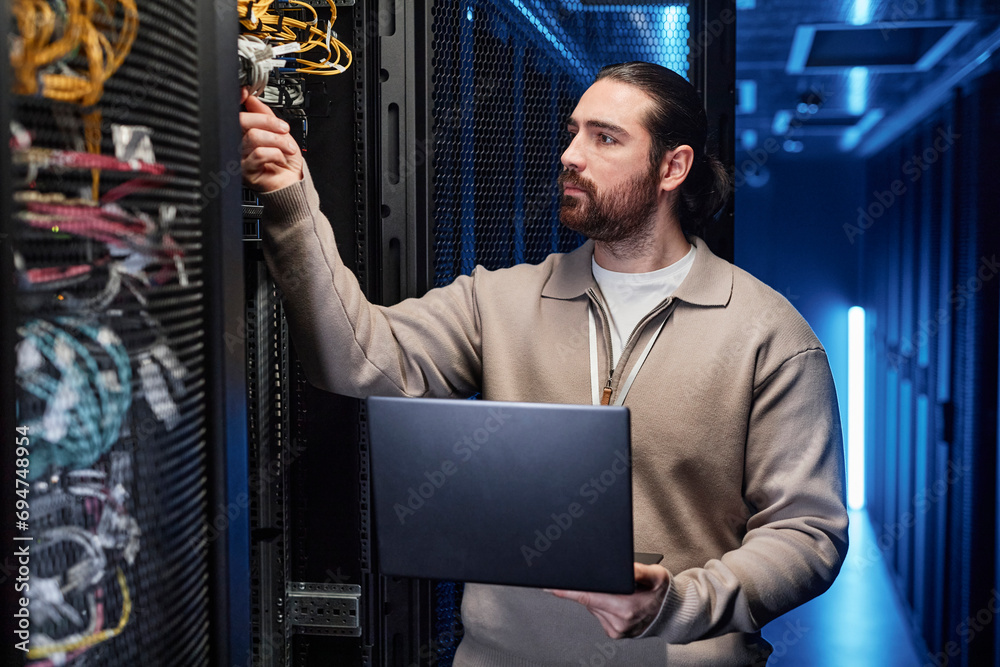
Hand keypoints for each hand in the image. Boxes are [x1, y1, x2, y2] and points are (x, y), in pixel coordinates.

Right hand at [239, 87, 302, 191]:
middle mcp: (239, 143)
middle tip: (284, 129)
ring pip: (253, 136)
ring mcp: (240, 157)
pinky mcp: (245, 171)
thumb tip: (252, 98)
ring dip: (277, 141)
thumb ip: (265, 114)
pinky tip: (280, 160)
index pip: (236, 112)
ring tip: (288, 149)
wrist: (292, 183)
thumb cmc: (285, 161)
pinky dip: (275, 154)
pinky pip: (258, 154)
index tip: (246, 94)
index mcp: (244, 132)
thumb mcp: (279, 132)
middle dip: (267, 121)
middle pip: (242, 121)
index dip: (239, 100)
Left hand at [547, 563, 669, 638]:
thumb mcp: (656, 575)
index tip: (551, 585)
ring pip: (591, 606)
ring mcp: (616, 629)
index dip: (567, 590)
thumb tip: (625, 566)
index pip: (588, 596)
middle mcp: (619, 621)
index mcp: (627, 606)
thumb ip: (638, 570)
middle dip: (588, 586)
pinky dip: (601, 605)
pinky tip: (614, 599)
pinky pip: (598, 614)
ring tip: (616, 589)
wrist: (672, 615)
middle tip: (597, 576)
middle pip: (588, 599)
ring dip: (597, 595)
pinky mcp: (613, 633)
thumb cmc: (663, 593)